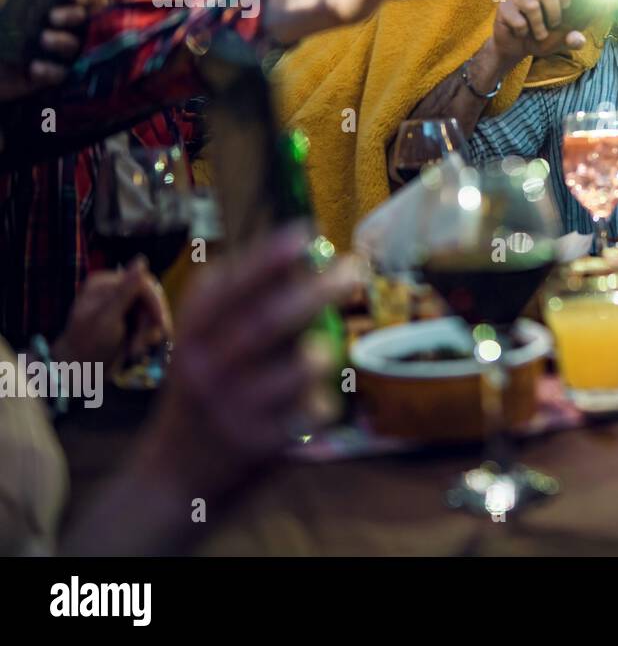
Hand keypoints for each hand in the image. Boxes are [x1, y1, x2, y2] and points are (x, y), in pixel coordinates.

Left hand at [0, 0, 87, 102]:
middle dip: (72, 16)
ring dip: (63, 41)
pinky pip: (60, 74)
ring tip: (44, 39)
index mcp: (45, 10)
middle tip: (53, 17)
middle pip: (79, 21)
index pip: (70, 0)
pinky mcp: (49, 76)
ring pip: (73, 47)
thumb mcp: (0, 6)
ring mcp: (55, 54)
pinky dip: (51, 70)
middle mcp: (55, 30)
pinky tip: (35, 68)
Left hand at [50, 259, 171, 366]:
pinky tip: (138, 350)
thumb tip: (141, 259)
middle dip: (150, 323)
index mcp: (105, 284)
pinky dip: (149, 338)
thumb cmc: (87, 344)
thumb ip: (126, 290)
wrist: (79, 373)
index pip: (142, 283)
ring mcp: (125, 306)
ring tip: (136, 351)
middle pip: (152, 299)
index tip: (160, 323)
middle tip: (145, 344)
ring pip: (154, 313)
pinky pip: (152, 324)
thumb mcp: (107, 317)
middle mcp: (116, 291)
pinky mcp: (132, 321)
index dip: (155, 302)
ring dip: (149, 334)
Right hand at [145, 224, 360, 492]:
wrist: (174, 476)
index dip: (268, 257)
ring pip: (288, 373)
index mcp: (192, 334)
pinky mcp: (257, 445)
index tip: (307, 231)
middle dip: (313, 291)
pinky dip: (322, 403)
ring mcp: (231, 409)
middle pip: (264, 323)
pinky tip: (321, 400)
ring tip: (325, 351)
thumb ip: (240, 300)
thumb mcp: (201, 342)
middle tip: (353, 268)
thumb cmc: (205, 388)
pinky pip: (306, 416)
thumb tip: (302, 250)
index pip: (229, 288)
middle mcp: (206, 369)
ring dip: (317, 355)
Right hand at [490, 0, 582, 64]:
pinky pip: (518, 20)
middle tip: (553, 25)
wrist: (515, 49)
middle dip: (554, 13)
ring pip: (532, 6)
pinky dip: (522, 32)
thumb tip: (578, 40)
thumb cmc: (539, 39)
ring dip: (539, 27)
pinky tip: (520, 33)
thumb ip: (573, 40)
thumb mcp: (560, 41)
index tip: (566, 7)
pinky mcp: (504, 8)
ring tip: (539, 35)